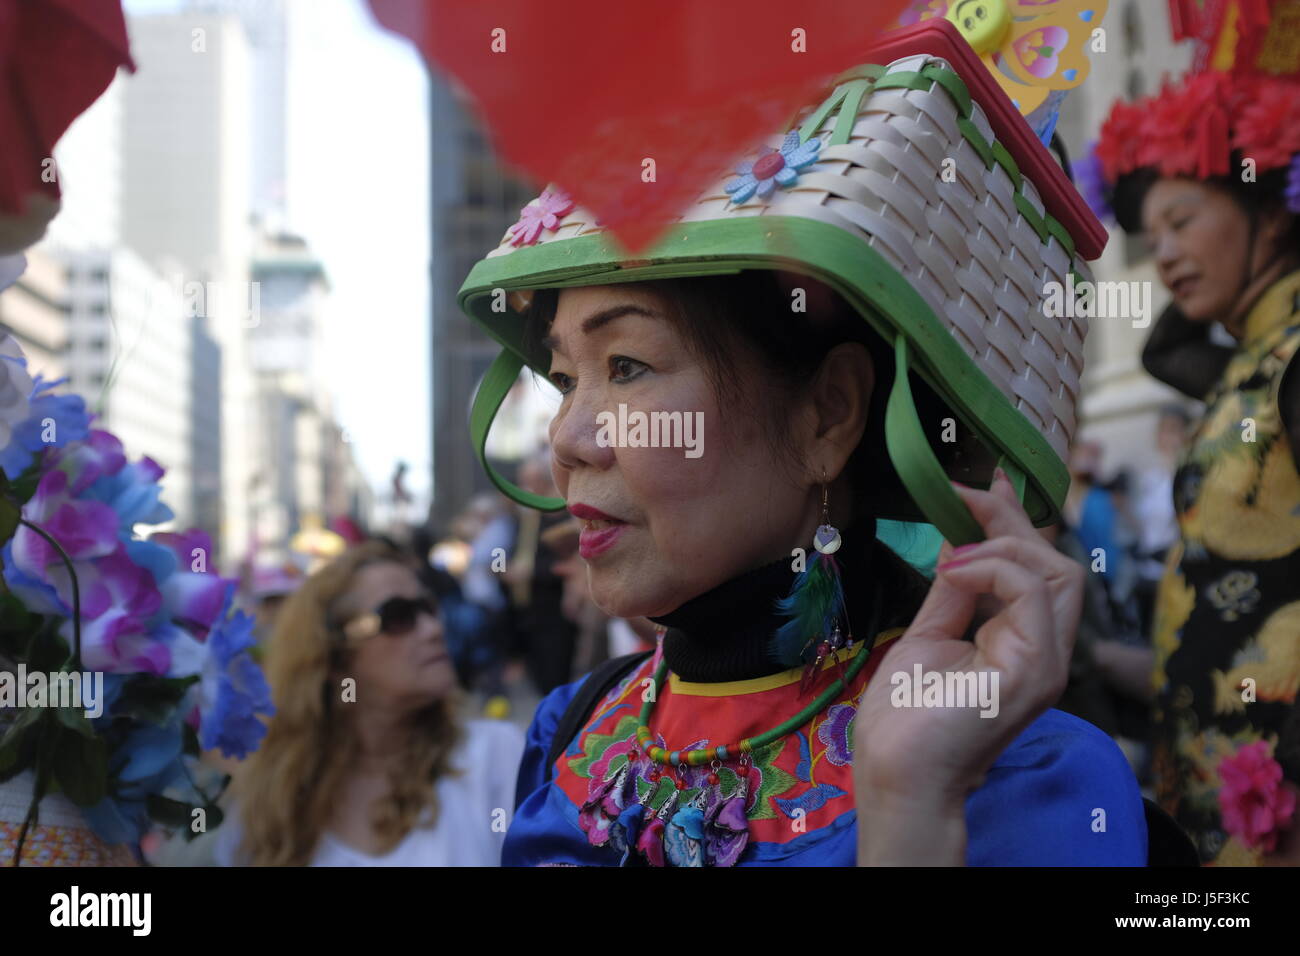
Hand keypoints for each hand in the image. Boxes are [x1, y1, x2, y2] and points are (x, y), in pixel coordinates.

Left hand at [854, 468, 1084, 863]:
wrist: (897, 771)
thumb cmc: (906, 717)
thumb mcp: (929, 634)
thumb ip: (954, 591)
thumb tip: (958, 539)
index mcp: (1022, 643)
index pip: (1039, 571)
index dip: (1014, 523)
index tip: (980, 487)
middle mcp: (1045, 651)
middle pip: (1056, 564)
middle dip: (1010, 520)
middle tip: (964, 496)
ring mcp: (1046, 662)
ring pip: (1057, 572)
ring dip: (1002, 542)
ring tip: (952, 548)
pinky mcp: (1034, 668)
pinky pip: (1032, 590)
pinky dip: (992, 566)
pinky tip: (952, 568)